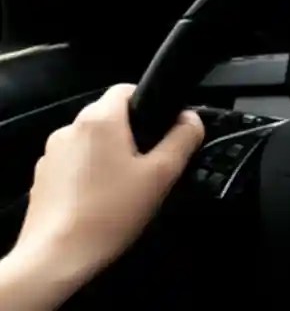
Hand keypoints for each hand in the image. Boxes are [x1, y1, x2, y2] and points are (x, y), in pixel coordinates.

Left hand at [0, 84, 203, 309]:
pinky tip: (100, 201)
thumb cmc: (111, 212)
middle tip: (151, 167)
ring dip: (110, 155)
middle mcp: (70, 128)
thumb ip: (183, 139)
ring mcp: (51, 153)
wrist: (57, 256)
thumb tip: (191, 119)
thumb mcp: (162, 175)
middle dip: (132, 135)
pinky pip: (74, 163)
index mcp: (100, 119)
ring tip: (125, 189)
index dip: (151, 104)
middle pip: (110, 117)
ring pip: (92, 142)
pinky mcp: (42, 176)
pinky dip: (89, 173)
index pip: (127, 89)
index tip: (164, 132)